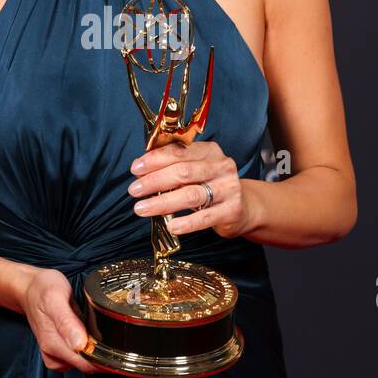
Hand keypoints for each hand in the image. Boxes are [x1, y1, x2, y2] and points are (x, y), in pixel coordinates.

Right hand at [19, 268, 99, 373]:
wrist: (28, 288)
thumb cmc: (41, 289)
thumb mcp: (55, 298)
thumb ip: (67, 322)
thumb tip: (80, 345)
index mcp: (53, 343)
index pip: (85, 364)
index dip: (103, 358)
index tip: (114, 344)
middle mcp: (52, 353)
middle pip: (86, 365)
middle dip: (100, 353)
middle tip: (104, 329)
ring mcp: (54, 353)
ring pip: (83, 363)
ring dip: (93, 350)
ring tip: (91, 327)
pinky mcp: (57, 351)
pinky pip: (77, 357)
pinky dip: (86, 348)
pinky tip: (85, 333)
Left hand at [127, 139, 251, 239]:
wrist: (243, 206)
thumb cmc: (211, 185)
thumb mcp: (195, 170)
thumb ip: (173, 167)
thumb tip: (141, 169)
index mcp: (210, 151)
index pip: (179, 152)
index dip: (155, 159)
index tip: (136, 168)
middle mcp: (221, 166)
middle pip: (183, 172)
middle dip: (154, 181)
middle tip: (134, 190)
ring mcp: (228, 188)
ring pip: (191, 194)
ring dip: (163, 202)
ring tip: (142, 208)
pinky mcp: (232, 210)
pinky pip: (204, 217)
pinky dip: (186, 223)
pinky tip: (171, 226)